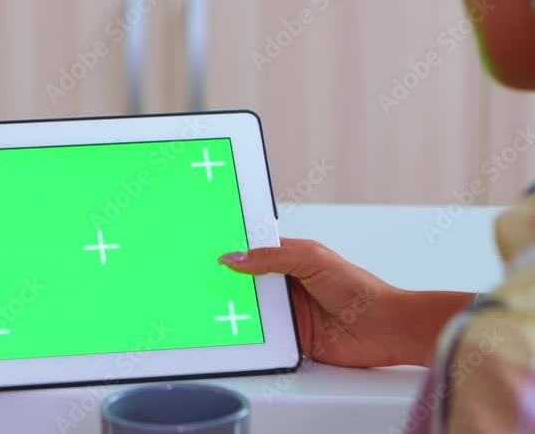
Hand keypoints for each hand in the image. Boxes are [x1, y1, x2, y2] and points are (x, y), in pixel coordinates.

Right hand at [219, 239, 470, 367]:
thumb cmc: (360, 288)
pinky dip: (252, 333)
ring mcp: (289, 313)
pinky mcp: (292, 338)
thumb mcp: (311, 259)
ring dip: (238, 307)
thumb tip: (235, 257)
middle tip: (202, 277)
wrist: (385, 329)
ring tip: (211, 302)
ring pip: (252, 308)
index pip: (254, 251)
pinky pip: (264, 335)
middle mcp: (288, 286)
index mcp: (291, 259)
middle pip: (248, 282)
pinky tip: (235, 328)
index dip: (234, 250)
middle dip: (229, 281)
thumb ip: (271, 257)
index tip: (209, 248)